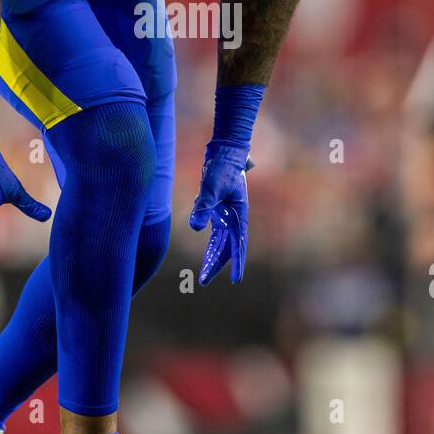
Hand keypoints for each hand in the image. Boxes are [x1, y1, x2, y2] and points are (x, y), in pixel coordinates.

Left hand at [189, 144, 252, 284]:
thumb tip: (194, 227)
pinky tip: (204, 253)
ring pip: (220, 242)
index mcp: (240, 215)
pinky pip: (215, 232)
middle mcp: (235, 218)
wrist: (224, 152)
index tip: (235, 280)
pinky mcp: (219, 210)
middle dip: (217, 265)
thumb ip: (203, 207)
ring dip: (212, 257)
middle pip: (227, 247)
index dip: (237, 262)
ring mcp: (227, 215)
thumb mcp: (211, 187)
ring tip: (203, 274)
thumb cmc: (222, 168)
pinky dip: (210, 244)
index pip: (239, 244)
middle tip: (204, 281)